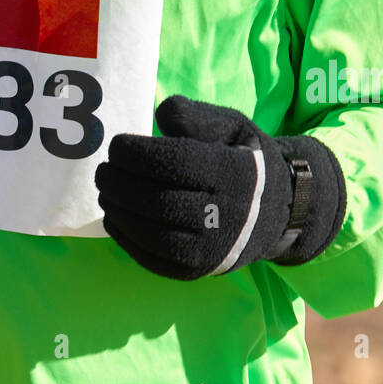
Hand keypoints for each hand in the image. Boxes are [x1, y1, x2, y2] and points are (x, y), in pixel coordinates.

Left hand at [94, 96, 344, 279]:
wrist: (280, 210)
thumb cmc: (245, 161)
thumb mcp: (233, 128)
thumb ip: (198, 117)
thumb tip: (161, 112)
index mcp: (234, 174)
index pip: (176, 163)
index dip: (137, 154)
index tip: (117, 146)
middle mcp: (226, 215)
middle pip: (159, 202)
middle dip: (120, 185)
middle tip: (102, 171)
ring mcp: (212, 249)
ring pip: (154, 235)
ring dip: (119, 213)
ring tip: (105, 193)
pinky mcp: (198, 270)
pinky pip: (154, 260)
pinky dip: (127, 240)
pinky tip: (114, 219)